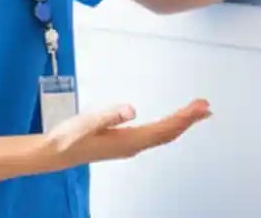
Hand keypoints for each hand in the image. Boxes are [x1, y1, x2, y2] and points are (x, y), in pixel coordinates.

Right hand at [44, 99, 211, 169]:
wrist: (54, 153)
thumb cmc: (68, 138)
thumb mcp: (85, 123)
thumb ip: (108, 115)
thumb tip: (132, 109)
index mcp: (128, 141)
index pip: (163, 129)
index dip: (184, 118)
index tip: (200, 108)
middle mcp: (133, 145)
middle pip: (168, 132)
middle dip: (189, 119)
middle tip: (206, 106)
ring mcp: (131, 145)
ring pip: (164, 134)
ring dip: (182, 122)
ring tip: (198, 111)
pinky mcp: (126, 142)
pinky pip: (156, 134)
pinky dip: (169, 125)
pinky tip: (174, 120)